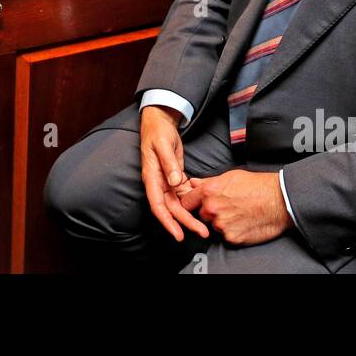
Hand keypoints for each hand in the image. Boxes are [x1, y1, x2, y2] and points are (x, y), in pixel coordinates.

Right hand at [139, 105, 208, 242]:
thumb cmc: (158, 132)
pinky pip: (183, 194)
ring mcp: (166, 181)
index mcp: (151, 177)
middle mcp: (158, 183)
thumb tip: (174, 182)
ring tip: (203, 226)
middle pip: (171, 209)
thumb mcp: (163, 145)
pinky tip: (203, 206)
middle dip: (184, 222)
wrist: (160, 122)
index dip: (168, 221)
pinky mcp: (174, 177)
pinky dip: (192, 201)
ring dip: (189, 215)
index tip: (178, 233)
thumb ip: (169, 163)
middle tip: (201, 232)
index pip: (158, 205)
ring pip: (178, 204)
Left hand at [179, 169, 289, 246]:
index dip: (190, 203)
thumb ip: (208, 181)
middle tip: (228, 206)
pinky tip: (244, 222)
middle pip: (202, 214)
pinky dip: (233, 231)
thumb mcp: (230, 176)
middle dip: (211, 212)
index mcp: (209, 192)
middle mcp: (212, 208)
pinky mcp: (232, 237)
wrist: (279, 200)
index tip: (194, 204)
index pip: (187, 202)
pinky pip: (227, 236)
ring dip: (223, 222)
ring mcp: (222, 224)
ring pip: (215, 225)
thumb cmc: (257, 185)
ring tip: (239, 213)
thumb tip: (194, 182)